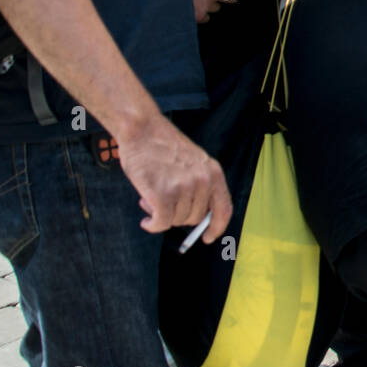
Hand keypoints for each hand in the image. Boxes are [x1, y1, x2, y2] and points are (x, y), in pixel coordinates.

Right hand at [117, 114, 231, 241]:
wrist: (142, 129)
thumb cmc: (162, 146)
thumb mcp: (193, 162)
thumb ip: (198, 186)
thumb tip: (195, 218)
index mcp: (213, 173)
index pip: (224, 209)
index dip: (217, 227)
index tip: (208, 237)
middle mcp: (203, 181)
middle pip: (195, 218)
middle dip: (177, 215)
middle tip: (161, 203)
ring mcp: (184, 188)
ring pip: (176, 220)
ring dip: (161, 215)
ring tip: (151, 197)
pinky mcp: (163, 194)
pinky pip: (161, 223)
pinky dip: (153, 225)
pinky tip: (146, 221)